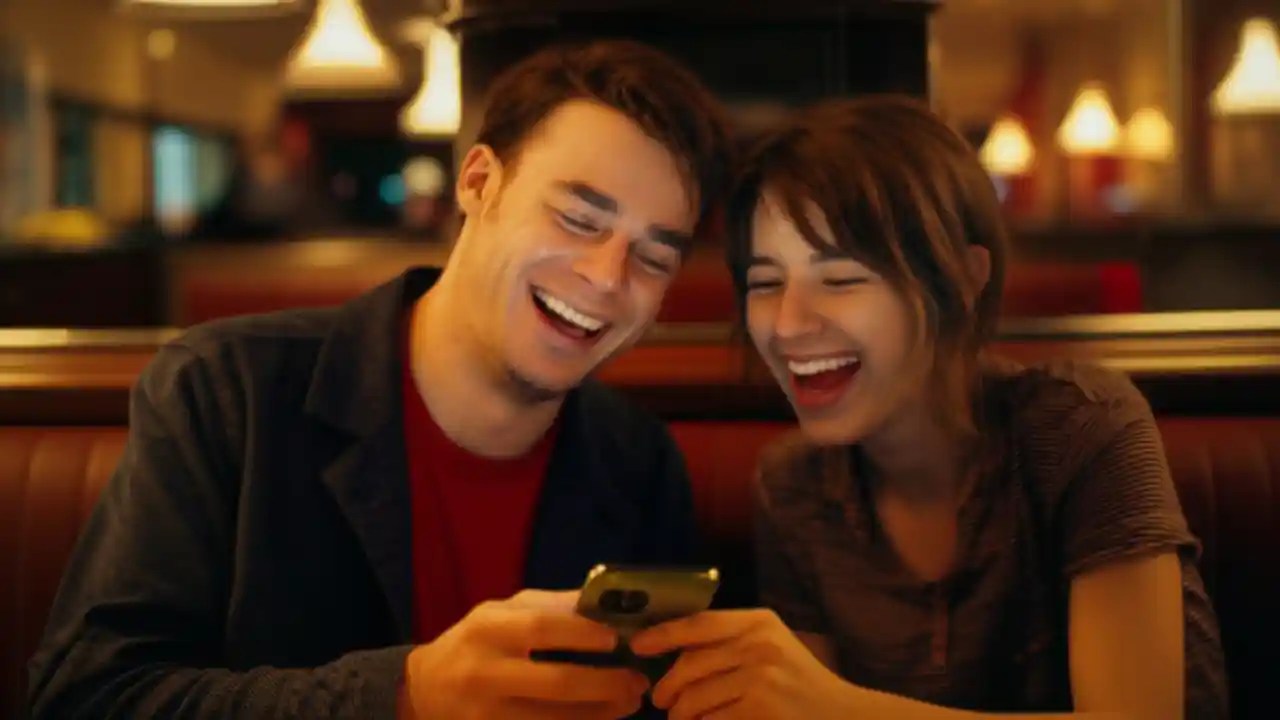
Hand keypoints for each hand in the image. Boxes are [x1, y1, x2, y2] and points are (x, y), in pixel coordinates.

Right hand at [402, 590, 649, 719]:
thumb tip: (609, 603)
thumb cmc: (475, 642)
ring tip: (628, 703)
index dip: (584, 634)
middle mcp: (485, 672)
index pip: (542, 628)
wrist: (424, 689)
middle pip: (556, 683)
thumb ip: (552, 607)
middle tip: (637, 682)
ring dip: (600, 714)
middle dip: (605, 685)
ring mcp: (487, 715)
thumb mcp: (502, 613)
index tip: (617, 640)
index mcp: (489, 629)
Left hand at [629, 609, 851, 719]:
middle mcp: (759, 644)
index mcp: (759, 622)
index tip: (637, 645)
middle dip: (668, 687)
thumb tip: (670, 650)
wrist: (843, 717)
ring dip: (681, 715)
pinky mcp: (761, 709)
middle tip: (660, 700)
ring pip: (695, 698)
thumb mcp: (770, 648)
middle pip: (690, 664)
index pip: (700, 623)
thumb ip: (729, 642)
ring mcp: (761, 678)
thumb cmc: (799, 684)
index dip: (663, 634)